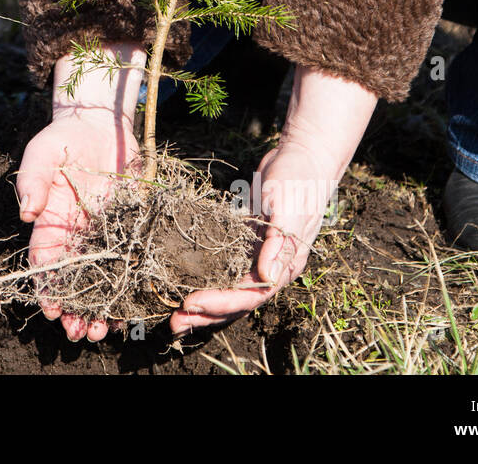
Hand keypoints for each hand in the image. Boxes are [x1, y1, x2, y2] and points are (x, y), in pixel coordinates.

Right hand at [16, 42, 144, 342]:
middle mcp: (77, 234)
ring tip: (101, 332)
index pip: (46, 263)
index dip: (47, 288)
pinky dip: (131, 285)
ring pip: (103, 278)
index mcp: (52, 223)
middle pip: (75, 279)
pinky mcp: (132, 226)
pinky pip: (131, 260)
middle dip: (75, 308)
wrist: (101, 122)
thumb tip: (26, 212)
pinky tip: (133, 307)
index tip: (51, 310)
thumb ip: (33, 180)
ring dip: (101, 306)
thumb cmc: (64, 137)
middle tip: (79, 333)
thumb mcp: (43, 153)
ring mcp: (105, 233)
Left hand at [170, 65, 376, 333]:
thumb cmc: (298, 179)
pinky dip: (207, 281)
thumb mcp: (287, 207)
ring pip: (230, 290)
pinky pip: (226, 270)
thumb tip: (267, 278)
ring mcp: (259, 257)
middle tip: (174, 322)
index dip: (221, 302)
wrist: (303, 156)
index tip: (191, 302)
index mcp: (286, 264)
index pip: (252, 295)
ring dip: (205, 305)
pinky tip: (184, 286)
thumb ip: (278, 244)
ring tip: (175, 316)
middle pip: (239, 301)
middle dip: (207, 314)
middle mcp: (272, 267)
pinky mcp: (247, 244)